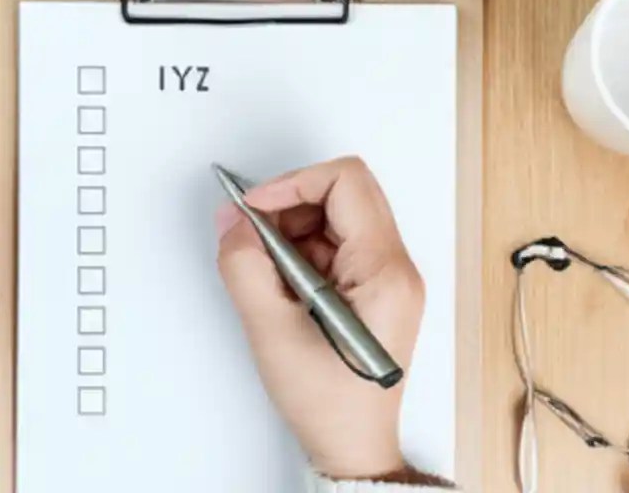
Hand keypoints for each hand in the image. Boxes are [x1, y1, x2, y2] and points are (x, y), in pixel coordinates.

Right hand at [215, 157, 424, 479]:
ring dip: (291, 231)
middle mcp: (395, 267)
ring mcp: (386, 277)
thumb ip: (245, 267)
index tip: (255, 207)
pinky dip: (299, 253)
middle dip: (289, 205)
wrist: (351, 446)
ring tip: (266, 273)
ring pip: (335, 217)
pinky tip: (281, 287)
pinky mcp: (371, 288)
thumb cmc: (328, 404)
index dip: (293, 183)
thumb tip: (233, 221)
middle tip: (253, 236)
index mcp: (385, 272)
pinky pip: (334, 245)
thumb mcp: (272, 332)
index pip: (347, 182)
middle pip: (343, 193)